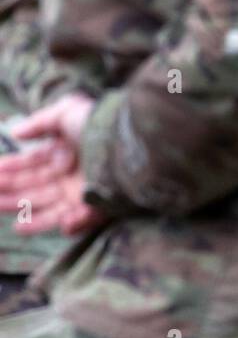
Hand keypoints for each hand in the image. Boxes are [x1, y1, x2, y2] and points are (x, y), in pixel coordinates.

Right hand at [0, 93, 104, 236]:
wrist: (126, 143)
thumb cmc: (97, 125)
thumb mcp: (67, 112)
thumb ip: (40, 122)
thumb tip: (14, 133)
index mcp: (66, 152)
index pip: (34, 163)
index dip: (13, 168)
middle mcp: (73, 173)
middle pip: (37, 188)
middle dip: (12, 193)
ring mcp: (84, 191)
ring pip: (50, 208)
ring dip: (28, 212)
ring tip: (9, 217)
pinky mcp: (96, 207)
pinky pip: (77, 222)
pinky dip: (65, 225)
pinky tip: (39, 224)